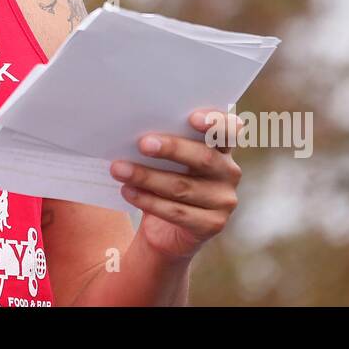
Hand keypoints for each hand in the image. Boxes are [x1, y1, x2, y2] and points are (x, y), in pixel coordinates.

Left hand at [110, 109, 244, 259]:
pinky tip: (127, 191)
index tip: (193, 118)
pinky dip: (148, 200)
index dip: (215, 123)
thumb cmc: (164, 181)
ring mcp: (224, 201)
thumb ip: (163, 143)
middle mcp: (229, 172)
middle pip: (203, 158)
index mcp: (222, 148)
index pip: (228, 130)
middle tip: (142, 144)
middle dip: (172, 148)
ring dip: (147, 177)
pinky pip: (176, 211)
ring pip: (183, 187)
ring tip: (119, 169)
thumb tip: (135, 132)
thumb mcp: (166, 160)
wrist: (166, 230)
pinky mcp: (212, 225)